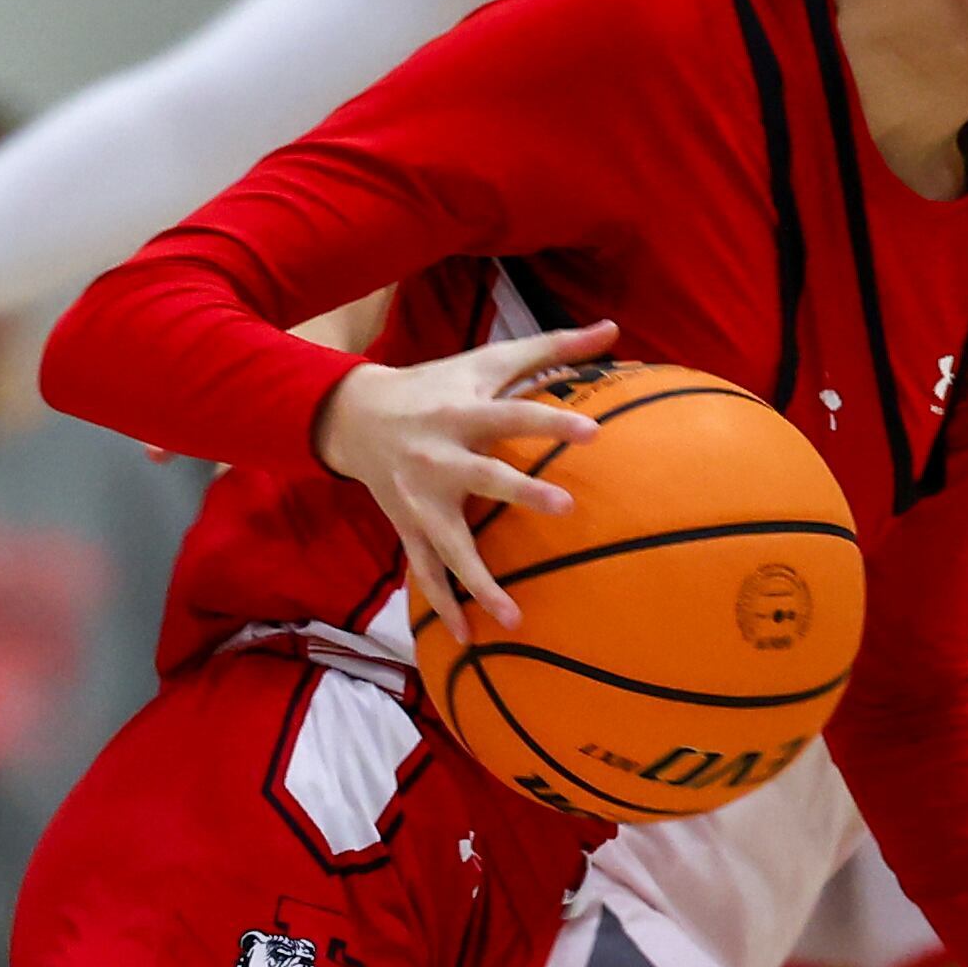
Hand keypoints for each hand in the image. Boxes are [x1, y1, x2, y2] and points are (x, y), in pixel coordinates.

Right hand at [314, 321, 614, 639]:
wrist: (355, 416)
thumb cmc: (437, 385)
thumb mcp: (486, 361)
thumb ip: (551, 347)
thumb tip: (612, 327)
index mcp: (462, 413)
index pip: (513, 414)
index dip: (550, 422)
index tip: (593, 432)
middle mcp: (439, 457)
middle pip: (484, 478)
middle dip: (521, 494)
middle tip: (566, 508)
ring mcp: (420, 501)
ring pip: (451, 547)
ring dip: (480, 584)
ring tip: (515, 620)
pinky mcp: (408, 529)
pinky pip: (427, 574)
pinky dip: (445, 607)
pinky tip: (470, 639)